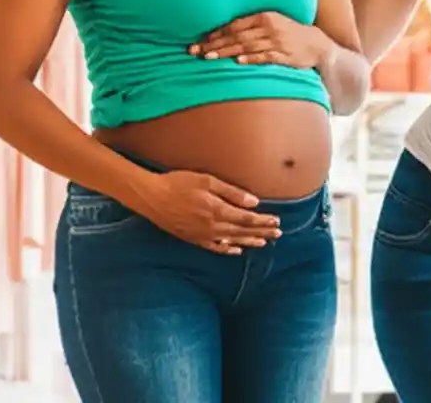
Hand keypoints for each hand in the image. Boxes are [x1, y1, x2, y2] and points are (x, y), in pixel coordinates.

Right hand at [134, 170, 280, 254]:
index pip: (247, 219)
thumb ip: (232, 192)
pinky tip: (236, 250)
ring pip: (232, 241)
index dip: (263, 221)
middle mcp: (212, 226)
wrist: (151, 197)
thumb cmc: (179, 183)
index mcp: (218, 210)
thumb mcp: (207, 181)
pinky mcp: (192, 239)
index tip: (277, 221)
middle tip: (278, 234)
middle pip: (243, 231)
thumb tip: (254, 202)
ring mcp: (202, 235)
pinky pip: (214, 247)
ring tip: (264, 242)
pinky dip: (227, 249)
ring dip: (249, 242)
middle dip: (262, 232)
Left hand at [190, 12, 331, 68]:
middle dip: (215, 44)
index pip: (235, 25)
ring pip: (246, 46)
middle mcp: (269, 27)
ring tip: (209, 57)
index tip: (199, 41)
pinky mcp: (284, 56)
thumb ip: (252, 26)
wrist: (318, 45)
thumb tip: (225, 33)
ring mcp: (277, 42)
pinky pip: (264, 57)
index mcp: (265, 17)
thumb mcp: (273, 22)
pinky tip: (238, 61)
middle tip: (196, 51)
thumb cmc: (291, 33)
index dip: (216, 33)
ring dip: (227, 52)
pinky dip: (251, 59)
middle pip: (237, 36)